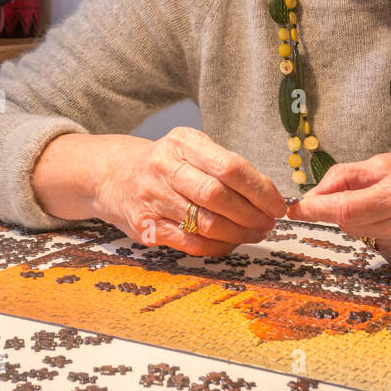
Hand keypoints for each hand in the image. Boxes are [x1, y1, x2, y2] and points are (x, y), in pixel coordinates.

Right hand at [94, 126, 285, 255]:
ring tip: (254, 233)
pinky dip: (217, 247)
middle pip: (217, 196)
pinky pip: (191, 243)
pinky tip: (230, 243)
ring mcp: (153, 199)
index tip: (277, 204)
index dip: (259, 189)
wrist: (113, 176)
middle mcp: (164, 168)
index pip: (230, 166)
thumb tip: (267, 195)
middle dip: (251, 214)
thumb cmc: (165, 164)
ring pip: (206, 223)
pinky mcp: (146, 226)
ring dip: (238, 233)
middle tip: (268, 223)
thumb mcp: (190, 148)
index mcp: (182, 143)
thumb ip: (223, 165)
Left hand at [286, 152, 390, 275]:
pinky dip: (383, 238)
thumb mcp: (388, 163)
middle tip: (370, 196)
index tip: (295, 209)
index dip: (316, 209)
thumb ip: (347, 177)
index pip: (346, 208)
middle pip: (350, 224)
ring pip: (362, 238)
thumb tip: (311, 196)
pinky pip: (380, 252)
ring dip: (367, 223)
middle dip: (345, 210)